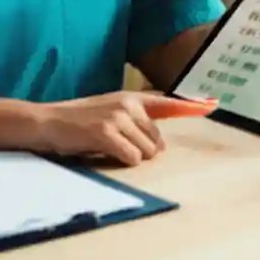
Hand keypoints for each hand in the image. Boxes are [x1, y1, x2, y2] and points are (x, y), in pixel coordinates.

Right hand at [34, 92, 216, 164]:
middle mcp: (128, 104)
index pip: (169, 102)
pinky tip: (106, 154)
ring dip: (131, 157)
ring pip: (147, 151)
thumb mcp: (109, 111)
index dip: (192, 105)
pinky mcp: (107, 133)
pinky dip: (123, 162)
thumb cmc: (78, 122)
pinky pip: (132, 157)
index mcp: (131, 97)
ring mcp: (118, 117)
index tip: (213, 104)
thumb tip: (161, 144)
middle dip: (142, 150)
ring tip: (107, 148)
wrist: (46, 123)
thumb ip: (136, 119)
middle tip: (116, 146)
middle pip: (157, 141)